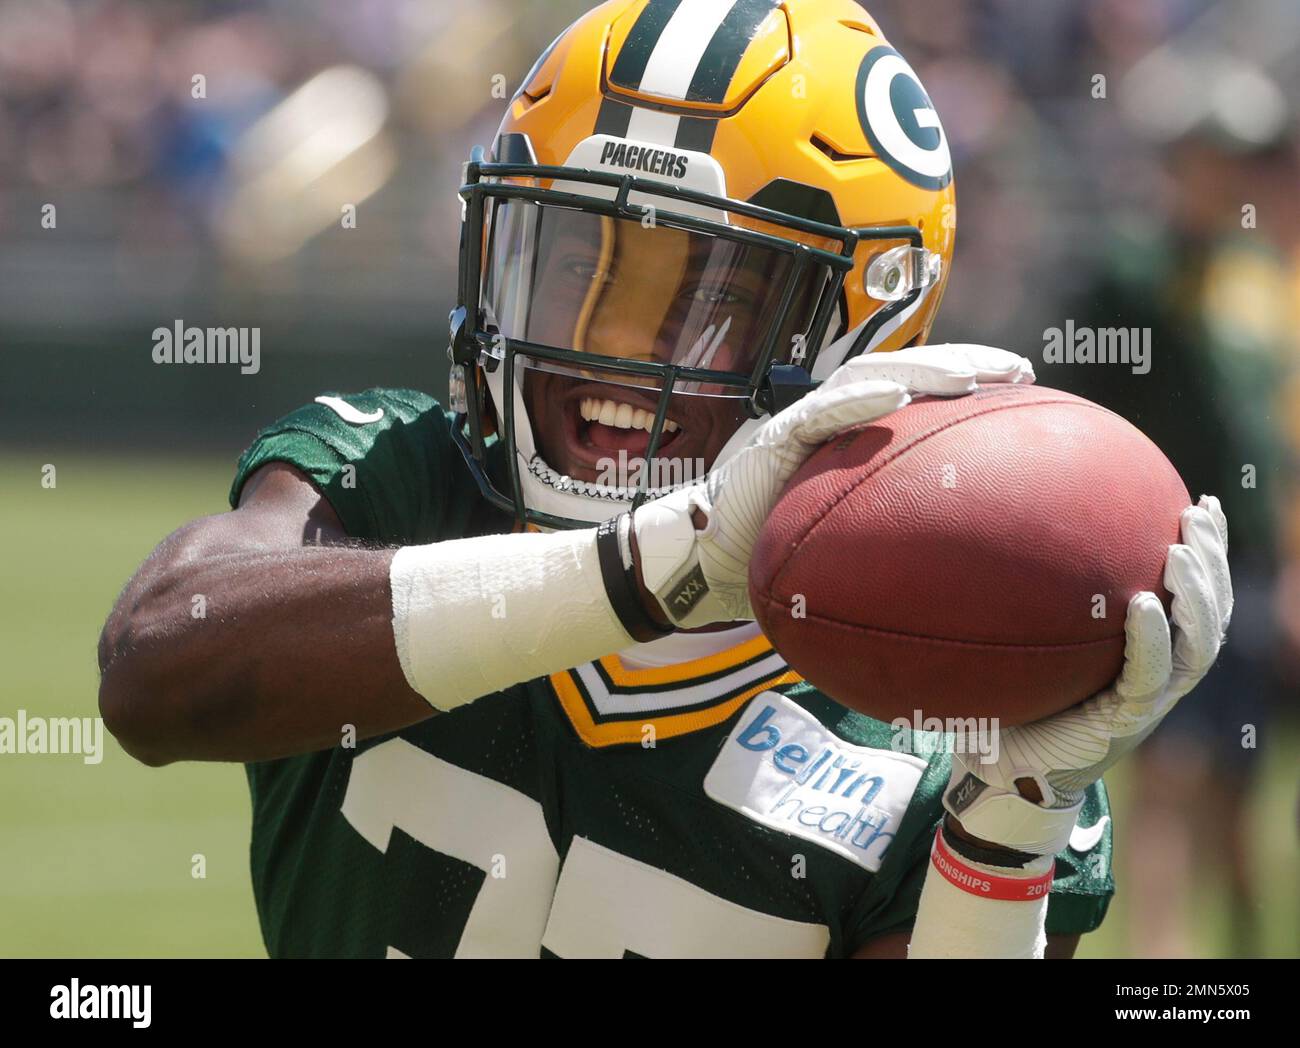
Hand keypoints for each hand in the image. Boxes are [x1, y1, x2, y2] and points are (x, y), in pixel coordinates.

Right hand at [632, 344, 1036, 628]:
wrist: (709, 563)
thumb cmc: (780, 556)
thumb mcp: (852, 542)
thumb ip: (895, 533)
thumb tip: (970, 575)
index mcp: (856, 436)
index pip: (918, 393)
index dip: (969, 379)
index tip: (1024, 383)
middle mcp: (833, 420)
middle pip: (903, 372)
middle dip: (962, 363)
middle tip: (1019, 369)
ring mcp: (802, 423)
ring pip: (866, 378)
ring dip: (919, 372)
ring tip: (969, 377)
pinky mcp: (772, 440)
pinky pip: (818, 414)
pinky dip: (855, 402)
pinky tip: (895, 397)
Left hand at [944, 495, 1233, 856]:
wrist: (997, 772)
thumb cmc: (1007, 704)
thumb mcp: (1023, 645)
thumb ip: (1023, 599)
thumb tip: (983, 527)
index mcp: (1141, 658)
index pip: (1191, 602)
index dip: (1208, 557)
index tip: (1201, 503)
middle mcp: (1155, 678)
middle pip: (1208, 616)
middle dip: (1213, 562)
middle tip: (1200, 512)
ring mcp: (1145, 703)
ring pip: (1197, 646)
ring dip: (1197, 597)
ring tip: (1181, 552)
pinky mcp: (1122, 724)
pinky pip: (1149, 678)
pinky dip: (1152, 642)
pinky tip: (1146, 606)